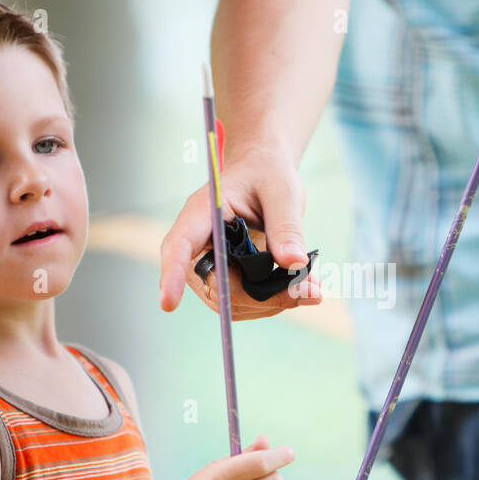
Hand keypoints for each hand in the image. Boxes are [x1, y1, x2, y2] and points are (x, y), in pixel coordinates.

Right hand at [158, 154, 321, 318]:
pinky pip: (244, 305)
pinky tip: (298, 287)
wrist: (264, 175)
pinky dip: (273, 302)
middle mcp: (196, 245)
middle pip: (215, 285)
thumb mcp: (282, 191)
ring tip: (311, 288)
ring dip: (272, 302)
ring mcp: (208, 267)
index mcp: (200, 213)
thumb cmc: (267, 175)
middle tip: (311, 290)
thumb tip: (294, 263)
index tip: (168, 304)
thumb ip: (286, 226)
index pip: (179, 247)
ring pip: (231, 302)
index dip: (171, 276)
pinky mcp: (225, 280)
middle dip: (260, 296)